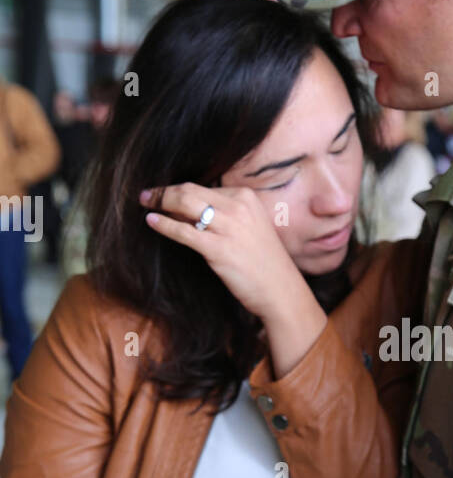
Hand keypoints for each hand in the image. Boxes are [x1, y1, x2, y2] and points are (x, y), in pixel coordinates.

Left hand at [139, 181, 304, 321]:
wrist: (281, 290)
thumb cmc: (264, 261)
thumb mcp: (250, 226)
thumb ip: (225, 214)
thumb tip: (186, 209)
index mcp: (246, 197)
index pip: (203, 187)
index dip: (179, 190)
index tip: (164, 195)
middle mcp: (238, 207)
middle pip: (190, 191)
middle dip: (164, 191)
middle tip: (146, 195)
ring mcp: (229, 227)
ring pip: (184, 205)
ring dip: (159, 202)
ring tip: (145, 203)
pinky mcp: (219, 248)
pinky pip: (184, 231)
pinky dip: (164, 224)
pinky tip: (151, 221)